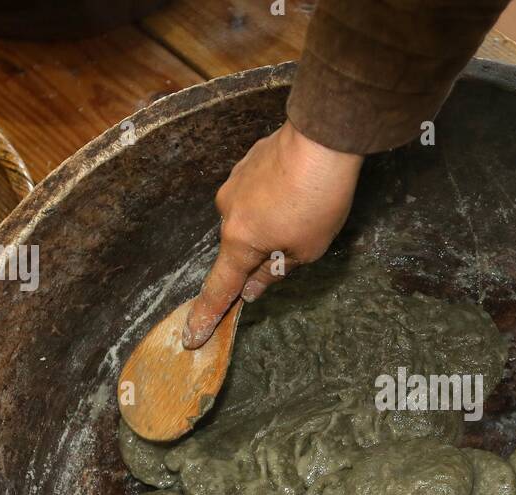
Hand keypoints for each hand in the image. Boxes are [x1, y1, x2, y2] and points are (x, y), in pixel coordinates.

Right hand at [183, 120, 363, 347]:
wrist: (323, 139)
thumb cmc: (318, 201)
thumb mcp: (305, 251)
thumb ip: (274, 271)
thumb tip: (252, 286)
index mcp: (239, 240)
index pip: (219, 287)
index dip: (207, 314)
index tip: (192, 335)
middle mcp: (227, 212)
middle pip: (240, 247)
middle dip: (263, 253)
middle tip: (298, 244)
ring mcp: (234, 183)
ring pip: (250, 218)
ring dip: (271, 223)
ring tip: (306, 210)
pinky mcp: (247, 163)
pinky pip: (257, 193)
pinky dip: (274, 199)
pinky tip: (298, 191)